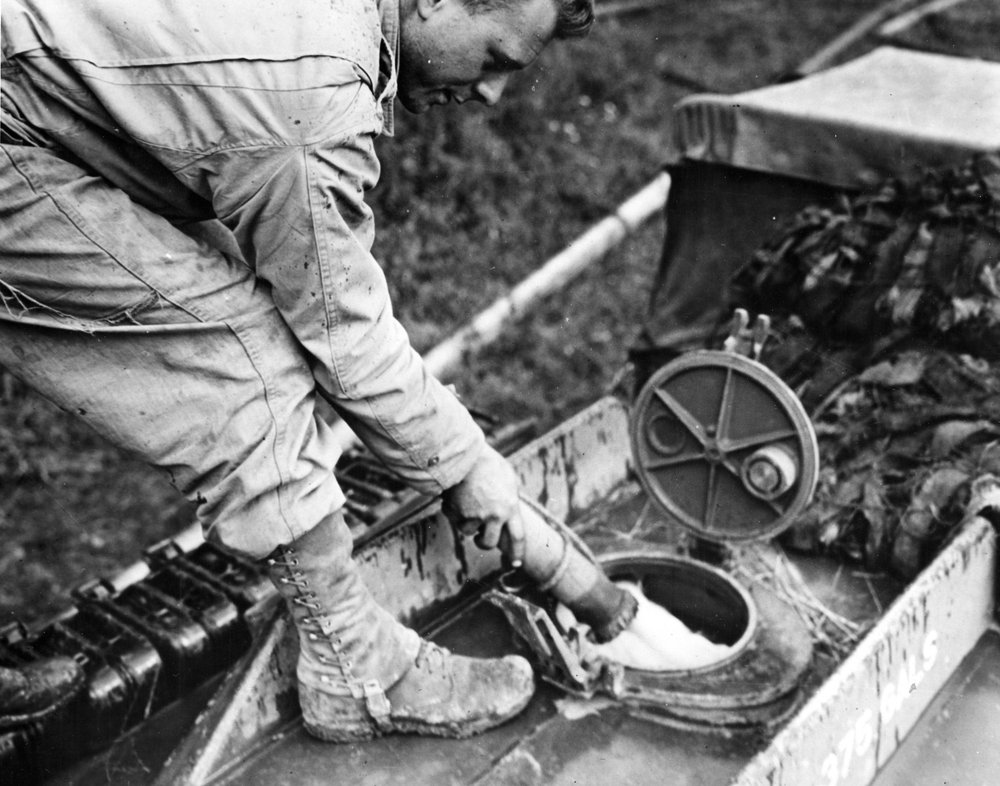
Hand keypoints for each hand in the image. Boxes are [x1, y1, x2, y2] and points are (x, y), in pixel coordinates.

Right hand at [441, 445, 525, 566]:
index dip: (516, 552)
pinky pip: (453, 519)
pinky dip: (453, 511)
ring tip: (466, 501)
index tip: (515, 563)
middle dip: (483, 542)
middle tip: (480, 538)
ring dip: (465, 521)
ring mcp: (474, 515)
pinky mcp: (457, 513)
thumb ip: (509, 500)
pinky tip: (456, 495)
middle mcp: (494, 515)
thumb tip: (509, 516)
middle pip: (489, 543)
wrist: (464, 455)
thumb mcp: (507, 480)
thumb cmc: (487, 463)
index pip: (517, 537)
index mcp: (510, 506)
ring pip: (468, 531)